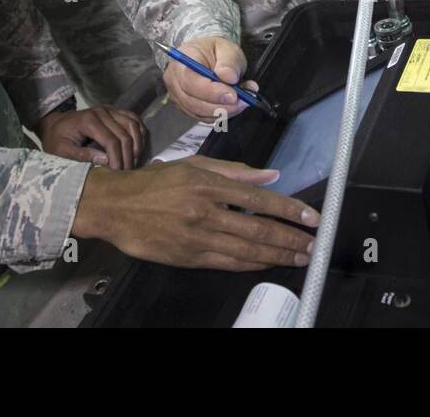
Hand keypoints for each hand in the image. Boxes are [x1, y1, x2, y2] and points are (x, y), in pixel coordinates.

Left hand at [37, 105, 145, 169]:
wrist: (54, 124)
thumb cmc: (56, 139)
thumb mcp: (61, 150)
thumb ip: (81, 155)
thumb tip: (106, 160)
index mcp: (88, 120)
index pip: (111, 140)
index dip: (118, 158)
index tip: (118, 174)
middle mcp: (102, 111)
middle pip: (125, 134)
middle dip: (129, 155)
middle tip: (128, 172)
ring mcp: (109, 109)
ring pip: (133, 124)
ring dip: (137, 143)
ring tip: (134, 160)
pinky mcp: (114, 111)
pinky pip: (133, 118)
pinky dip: (139, 131)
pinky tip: (138, 146)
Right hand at [72, 155, 319, 271]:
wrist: (116, 206)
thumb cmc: (156, 182)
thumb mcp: (195, 165)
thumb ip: (235, 172)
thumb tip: (272, 175)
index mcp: (208, 184)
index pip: (259, 198)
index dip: (289, 209)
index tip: (311, 217)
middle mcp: (206, 211)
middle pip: (258, 228)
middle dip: (290, 237)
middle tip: (313, 243)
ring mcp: (197, 238)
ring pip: (247, 250)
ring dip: (277, 255)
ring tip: (300, 257)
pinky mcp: (189, 258)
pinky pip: (228, 263)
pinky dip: (252, 264)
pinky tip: (268, 263)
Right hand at [162, 36, 256, 121]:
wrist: (207, 56)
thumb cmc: (214, 51)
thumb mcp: (227, 48)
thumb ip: (229, 61)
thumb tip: (229, 77)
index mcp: (182, 61)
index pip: (191, 81)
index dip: (212, 92)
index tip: (233, 95)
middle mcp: (175, 81)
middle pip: (194, 102)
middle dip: (221, 105)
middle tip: (244, 100)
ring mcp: (178, 96)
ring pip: (200, 113)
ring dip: (224, 111)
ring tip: (242, 100)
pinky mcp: (187, 108)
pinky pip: (204, 117)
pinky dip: (221, 114)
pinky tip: (233, 105)